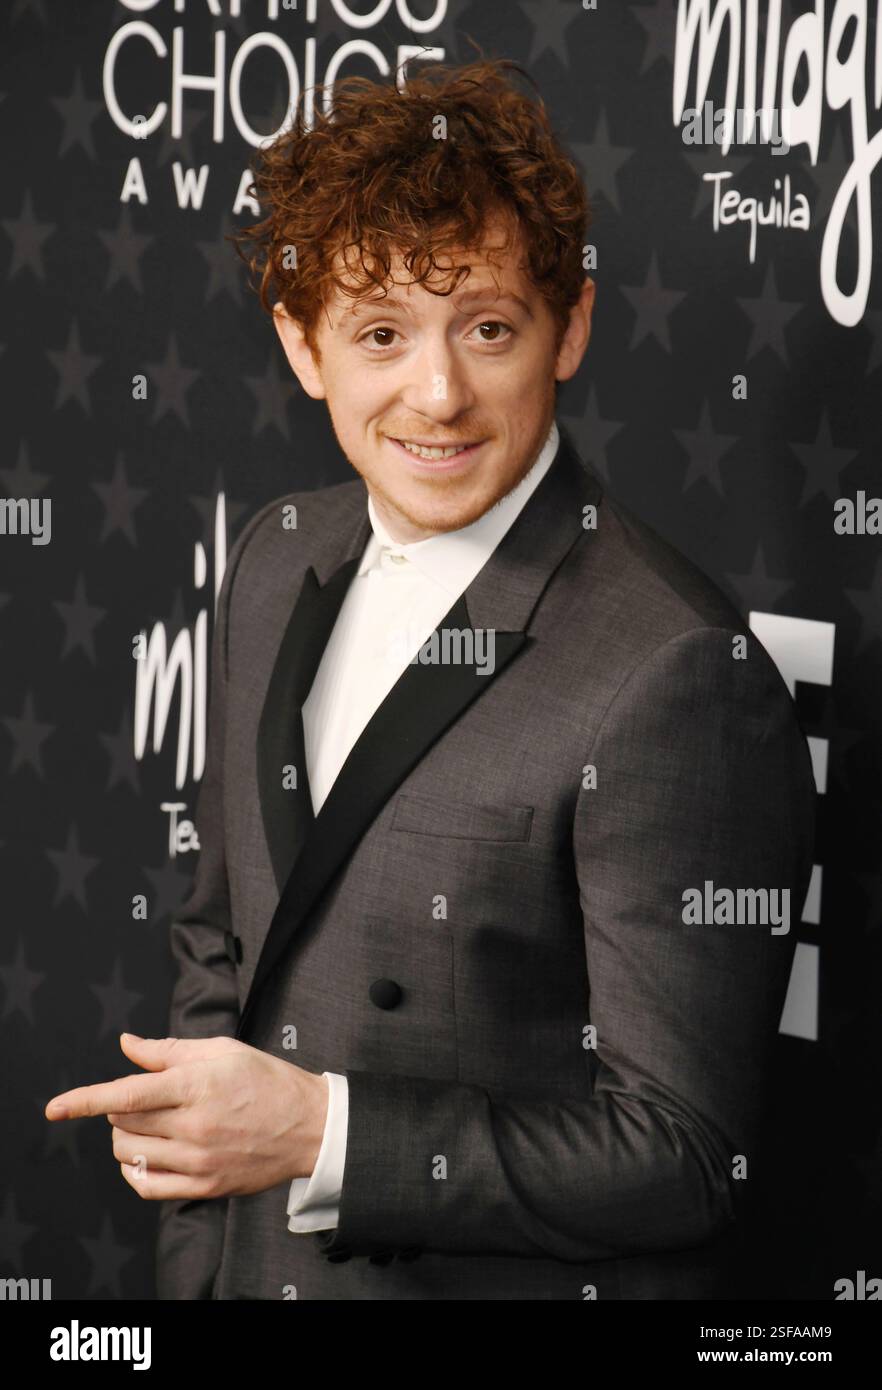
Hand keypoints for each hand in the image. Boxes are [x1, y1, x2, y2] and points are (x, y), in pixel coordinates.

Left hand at [44, 1034, 329, 1200]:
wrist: (309, 1125)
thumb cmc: (266, 1080)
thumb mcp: (221, 1051)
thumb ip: (168, 1050)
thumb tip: (127, 1045)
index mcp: (197, 1085)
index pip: (128, 1094)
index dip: (86, 1100)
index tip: (56, 1108)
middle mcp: (195, 1124)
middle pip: (124, 1124)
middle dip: (122, 1110)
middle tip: (151, 1100)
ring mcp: (199, 1159)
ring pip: (130, 1154)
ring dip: (127, 1138)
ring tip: (154, 1126)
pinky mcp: (205, 1186)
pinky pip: (147, 1185)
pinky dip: (136, 1170)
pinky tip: (150, 1155)